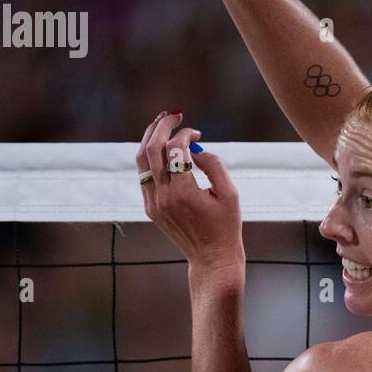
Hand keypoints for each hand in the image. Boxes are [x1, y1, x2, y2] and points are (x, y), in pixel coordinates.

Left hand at [136, 111, 243, 271]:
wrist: (211, 257)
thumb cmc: (226, 225)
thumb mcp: (229, 193)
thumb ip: (214, 165)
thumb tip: (196, 148)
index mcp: (184, 193)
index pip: (176, 150)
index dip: (186, 134)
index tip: (197, 133)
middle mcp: (164, 196)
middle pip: (152, 149)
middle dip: (162, 126)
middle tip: (175, 115)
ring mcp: (153, 202)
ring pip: (141, 161)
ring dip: (150, 138)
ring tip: (162, 124)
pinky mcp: (150, 207)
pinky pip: (145, 175)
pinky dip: (151, 157)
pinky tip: (162, 148)